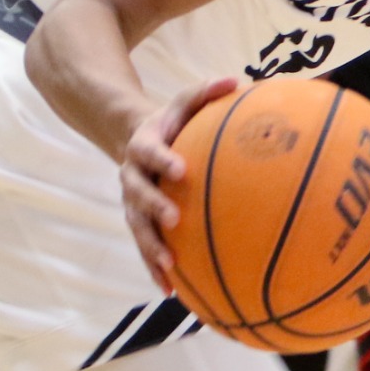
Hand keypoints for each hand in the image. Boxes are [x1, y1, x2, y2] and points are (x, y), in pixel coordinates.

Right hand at [119, 77, 238, 292]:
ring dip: (151, 247)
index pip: (149, 151)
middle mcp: (132, 175)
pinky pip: (145, 246)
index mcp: (143, 144)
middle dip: (154, 206)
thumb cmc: (175, 122)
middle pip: (137, 193)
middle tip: (174, 218)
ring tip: (169, 266)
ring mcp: (132, 202)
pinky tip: (172, 290)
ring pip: (137, 227)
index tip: (180, 169)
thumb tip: (237, 80)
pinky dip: (155, 268)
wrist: (137, 138)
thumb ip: (206, 91)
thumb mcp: (185, 102)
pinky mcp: (139, 222)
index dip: (162, 160)